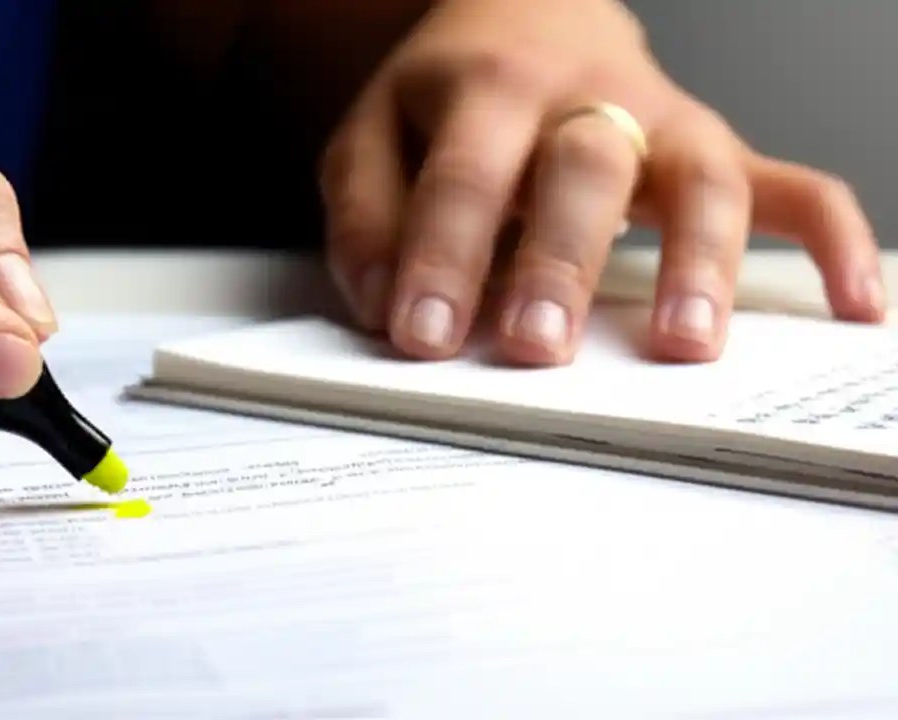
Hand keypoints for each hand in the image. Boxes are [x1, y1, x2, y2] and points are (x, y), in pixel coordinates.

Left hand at [319, 0, 883, 364]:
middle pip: (585, 170)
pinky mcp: (714, 148)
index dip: (441, 258)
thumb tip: (384, 304)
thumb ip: (369, 216)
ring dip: (698, 261)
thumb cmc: (450, 96)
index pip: (464, 177)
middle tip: (537, 349)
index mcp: (488, 90)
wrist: (528, 21)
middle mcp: (588, 99)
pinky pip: (793, 185)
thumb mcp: (375, 138)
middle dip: (561, 261)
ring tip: (684, 345)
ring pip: (701, 177)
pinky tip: (853, 303)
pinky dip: (832, 240)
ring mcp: (665, 122)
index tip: (425, 338)